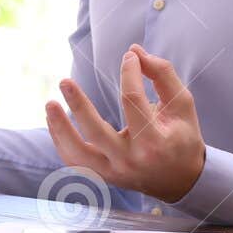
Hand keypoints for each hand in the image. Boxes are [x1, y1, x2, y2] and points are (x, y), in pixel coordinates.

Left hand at [44, 44, 206, 203]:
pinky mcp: (104, 176)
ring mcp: (115, 172)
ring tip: (49, 103)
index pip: (133, 102)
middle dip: (78, 106)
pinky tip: (54, 119)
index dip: (129, 74)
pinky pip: (75, 162)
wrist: (181, 181)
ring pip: (78, 155)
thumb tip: (133, 51)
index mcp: (154, 142)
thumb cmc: (181, 136)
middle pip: (97, 133)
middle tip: (64, 81)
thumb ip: (162, 74)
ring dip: (60, 129)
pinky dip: (61, 142)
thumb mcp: (182, 104)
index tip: (130, 56)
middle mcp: (131, 160)